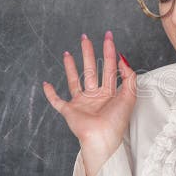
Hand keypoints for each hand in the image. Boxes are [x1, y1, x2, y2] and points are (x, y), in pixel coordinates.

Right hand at [42, 31, 136, 175]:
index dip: (109, 51)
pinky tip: (46, 84)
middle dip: (88, 53)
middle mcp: (96, 96)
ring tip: (67, 53)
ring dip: (70, 67)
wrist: (102, 138)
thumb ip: (128, 76)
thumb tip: (122, 58)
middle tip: (85, 38)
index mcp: (110, 93)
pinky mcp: (70, 111)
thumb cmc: (117, 121)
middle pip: (91, 69)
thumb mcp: (129, 95)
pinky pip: (57, 101)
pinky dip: (50, 94)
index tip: (108, 37)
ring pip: (74, 81)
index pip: (109, 67)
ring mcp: (82, 103)